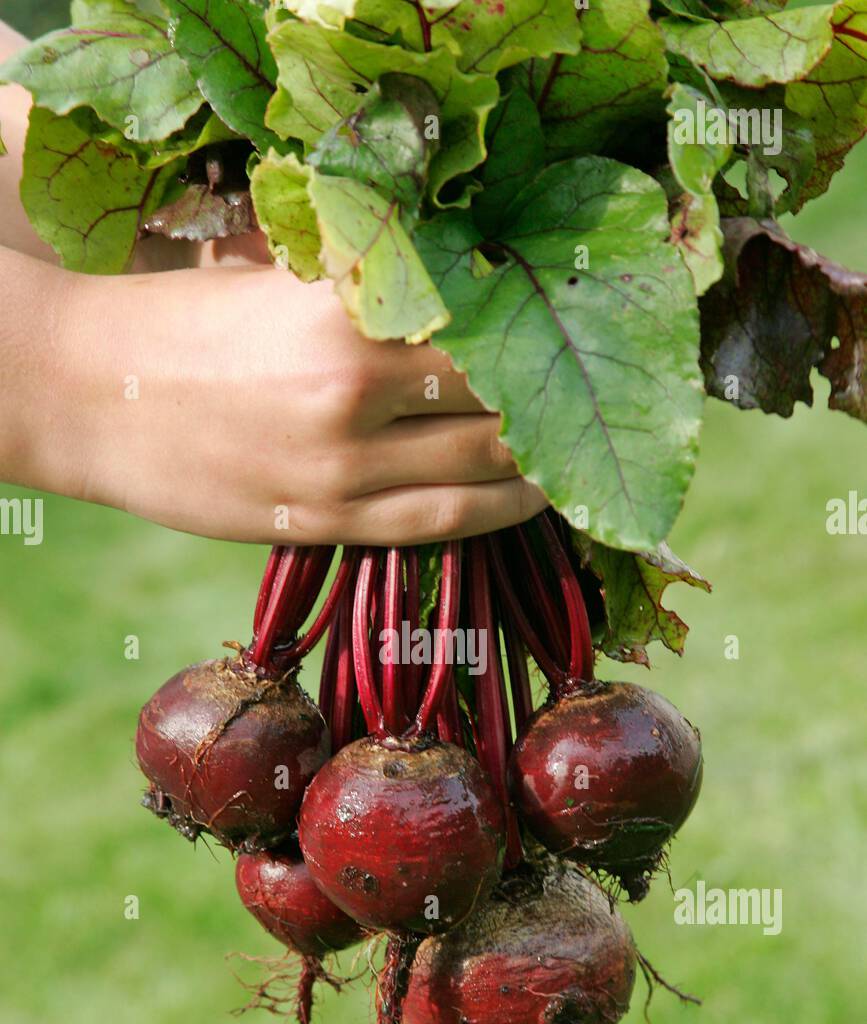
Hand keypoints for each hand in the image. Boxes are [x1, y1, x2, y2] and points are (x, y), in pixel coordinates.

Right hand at [14, 255, 546, 544]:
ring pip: (484, 461)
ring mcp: (339, 467)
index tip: (586, 317)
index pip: (484, 316)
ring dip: (547, 455)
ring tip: (585, 443)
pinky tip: (538, 496)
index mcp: (344, 309)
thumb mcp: (281, 280)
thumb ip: (376, 289)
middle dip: (561, 390)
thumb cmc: (187, 322)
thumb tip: (478, 294)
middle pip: (499, 391)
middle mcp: (352, 388)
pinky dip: (503, 508)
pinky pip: (441, 521)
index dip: (545, 320)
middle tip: (604, 384)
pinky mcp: (323, 521)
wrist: (89, 393)